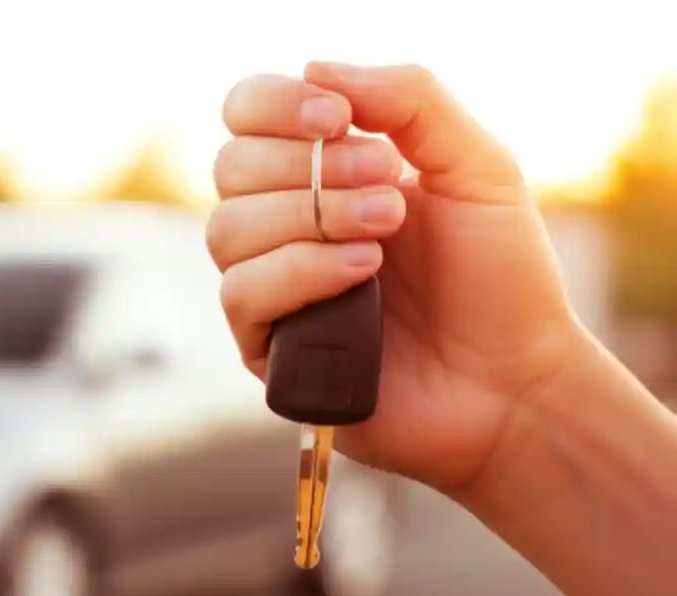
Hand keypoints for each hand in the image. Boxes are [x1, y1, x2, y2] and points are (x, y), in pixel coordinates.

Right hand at [208, 63, 587, 494]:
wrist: (516, 381)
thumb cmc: (499, 276)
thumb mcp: (475, 164)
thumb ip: (409, 99)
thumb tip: (315, 67)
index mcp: (322, 173)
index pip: (247, 115)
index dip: (275, 105)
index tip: (337, 116)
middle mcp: (284, 226)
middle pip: (229, 166)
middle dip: (308, 167)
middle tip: (389, 182)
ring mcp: (272, 288)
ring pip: (226, 228)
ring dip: (309, 217)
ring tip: (386, 230)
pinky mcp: (268, 348)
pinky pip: (241, 292)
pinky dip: (300, 271)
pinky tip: (362, 276)